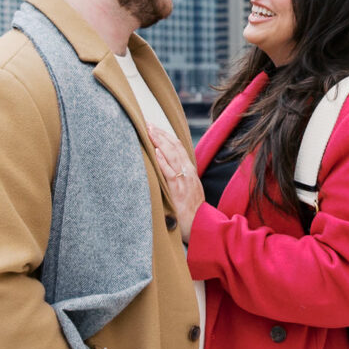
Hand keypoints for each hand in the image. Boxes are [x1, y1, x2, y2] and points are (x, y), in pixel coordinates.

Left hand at [147, 123, 202, 242]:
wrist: (199, 225)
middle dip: (161, 134)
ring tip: (149, 131)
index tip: (156, 127)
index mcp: (190, 170)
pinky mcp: (177, 190)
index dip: (168, 135)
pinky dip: (163, 160)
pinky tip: (156, 151)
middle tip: (148, 124)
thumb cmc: (191, 210)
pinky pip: (169, 172)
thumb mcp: (188, 188)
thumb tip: (166, 166)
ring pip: (172, 156)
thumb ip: (179, 177)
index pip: (179, 147)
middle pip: (174, 147)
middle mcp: (187, 172)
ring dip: (160, 142)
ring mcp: (183, 180)